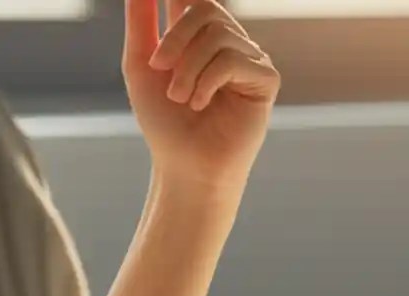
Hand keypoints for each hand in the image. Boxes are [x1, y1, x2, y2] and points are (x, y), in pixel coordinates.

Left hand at [122, 0, 279, 188]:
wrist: (186, 166)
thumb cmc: (165, 121)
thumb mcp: (142, 64)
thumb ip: (142, 20)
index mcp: (201, 37)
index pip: (196, 1)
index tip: (172, 11)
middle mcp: (230, 43)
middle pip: (206, 8)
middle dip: (175, 36)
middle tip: (158, 66)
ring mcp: (251, 60)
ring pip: (218, 35)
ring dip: (189, 67)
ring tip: (180, 98)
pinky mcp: (266, 80)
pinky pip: (232, 60)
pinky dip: (207, 81)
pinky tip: (201, 104)